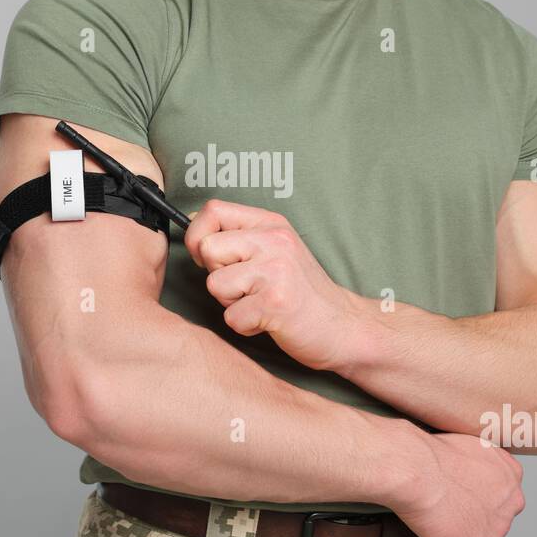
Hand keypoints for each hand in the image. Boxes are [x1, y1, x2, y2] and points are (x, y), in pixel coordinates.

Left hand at [184, 199, 358, 370]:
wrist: (344, 327)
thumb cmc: (302, 293)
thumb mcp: (276, 251)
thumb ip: (239, 238)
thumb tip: (192, 232)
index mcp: (271, 224)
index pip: (212, 209)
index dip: (198, 235)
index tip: (212, 258)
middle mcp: (275, 240)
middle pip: (207, 248)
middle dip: (217, 274)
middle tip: (247, 287)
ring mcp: (277, 270)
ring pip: (215, 284)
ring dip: (231, 303)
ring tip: (260, 304)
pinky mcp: (276, 302)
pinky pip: (231, 317)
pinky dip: (245, 326)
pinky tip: (269, 321)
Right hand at [393, 430, 525, 536]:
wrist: (419, 471)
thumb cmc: (433, 454)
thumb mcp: (468, 446)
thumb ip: (480, 464)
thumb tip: (468, 472)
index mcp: (511, 474)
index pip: (501, 494)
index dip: (477, 496)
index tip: (462, 495)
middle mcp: (511, 501)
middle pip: (494, 518)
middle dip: (473, 516)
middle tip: (448, 507)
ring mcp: (497, 528)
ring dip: (458, 533)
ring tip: (437, 516)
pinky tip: (432, 530)